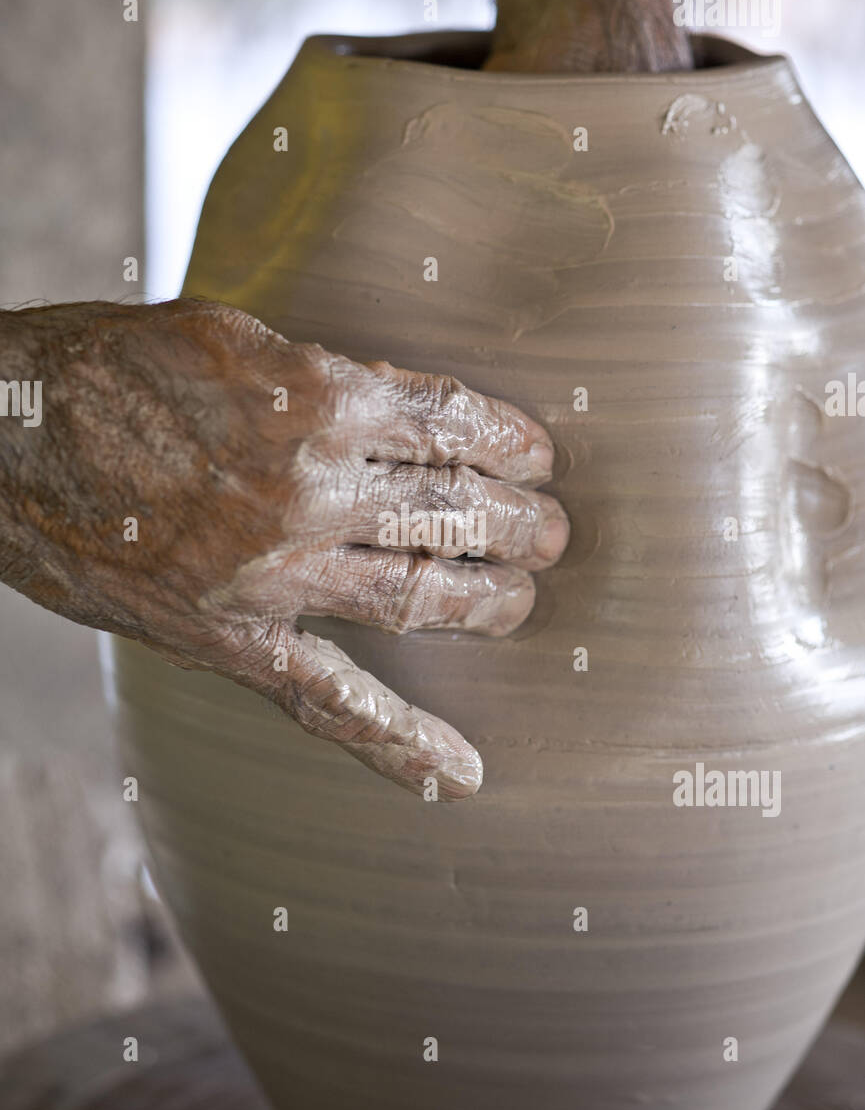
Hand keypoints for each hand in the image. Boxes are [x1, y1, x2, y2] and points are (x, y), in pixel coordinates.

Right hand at [0, 298, 567, 797]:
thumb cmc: (105, 365)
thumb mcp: (229, 333)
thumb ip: (322, 373)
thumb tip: (399, 407)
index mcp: (316, 397)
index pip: (451, 425)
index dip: (508, 442)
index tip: (536, 453)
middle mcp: (309, 490)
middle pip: (451, 515)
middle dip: (518, 524)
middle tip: (549, 530)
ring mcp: (271, 575)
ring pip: (417, 599)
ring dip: (488, 602)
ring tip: (524, 598)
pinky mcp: (226, 639)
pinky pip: (327, 701)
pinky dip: (396, 743)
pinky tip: (460, 775)